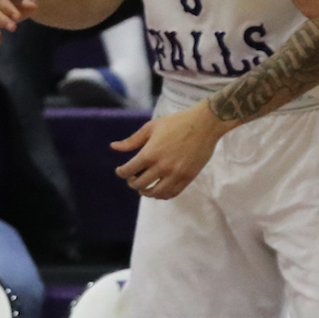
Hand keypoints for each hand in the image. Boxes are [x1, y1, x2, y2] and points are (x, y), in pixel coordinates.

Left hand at [111, 102, 230, 199]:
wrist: (205, 124)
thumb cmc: (177, 122)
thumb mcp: (152, 127)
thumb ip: (132, 140)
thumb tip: (113, 147)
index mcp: (150, 153)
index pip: (128, 171)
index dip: (121, 172)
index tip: (121, 171)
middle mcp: (161, 166)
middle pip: (139, 184)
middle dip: (132, 182)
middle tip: (133, 178)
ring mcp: (176, 174)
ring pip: (155, 193)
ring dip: (146, 192)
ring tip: (145, 187)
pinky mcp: (188, 177)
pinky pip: (172, 193)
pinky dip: (162, 195)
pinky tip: (159, 190)